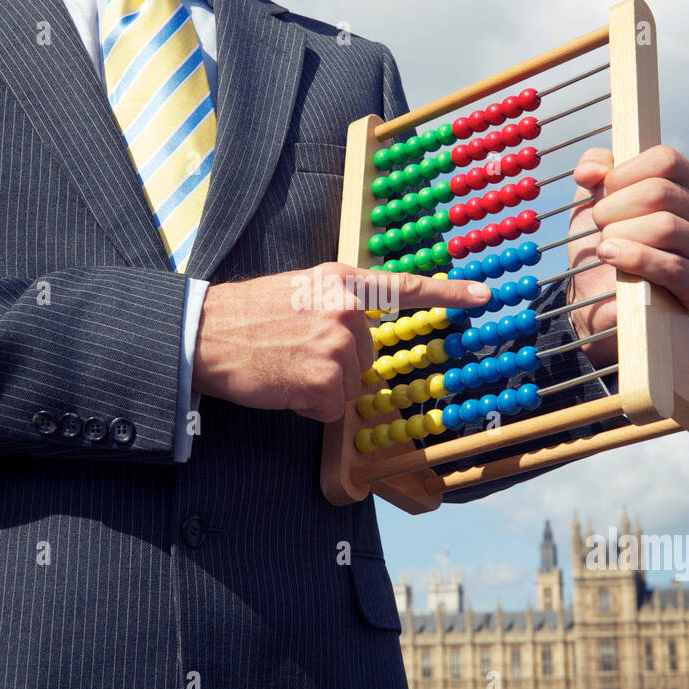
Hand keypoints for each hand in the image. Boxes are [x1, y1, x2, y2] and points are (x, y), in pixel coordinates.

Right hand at [194, 262, 491, 421]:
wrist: (204, 334)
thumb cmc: (243, 317)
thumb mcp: (298, 292)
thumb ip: (336, 305)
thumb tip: (359, 335)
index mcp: (340, 281)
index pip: (404, 287)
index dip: (448, 294)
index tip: (484, 298)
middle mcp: (347, 309)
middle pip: (368, 356)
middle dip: (338, 364)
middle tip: (294, 354)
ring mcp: (338, 345)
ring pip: (351, 385)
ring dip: (321, 387)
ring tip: (284, 367)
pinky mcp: (326, 380)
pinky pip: (332, 407)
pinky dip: (308, 406)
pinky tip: (283, 385)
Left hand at [565, 145, 688, 367]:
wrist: (598, 297)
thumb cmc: (604, 242)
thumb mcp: (591, 200)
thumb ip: (593, 171)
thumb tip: (590, 169)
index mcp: (687, 184)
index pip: (665, 160)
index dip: (624, 174)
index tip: (601, 192)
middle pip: (661, 192)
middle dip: (615, 208)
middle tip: (598, 224)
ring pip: (666, 227)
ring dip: (622, 235)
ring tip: (604, 245)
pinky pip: (674, 267)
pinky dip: (637, 260)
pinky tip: (613, 257)